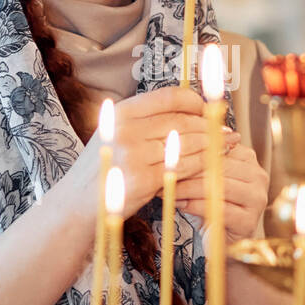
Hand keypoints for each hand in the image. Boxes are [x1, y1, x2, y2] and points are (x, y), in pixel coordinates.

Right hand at [68, 85, 240, 222]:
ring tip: (229, 147)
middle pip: (182, 121)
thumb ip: (143, 123)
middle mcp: (127, 129)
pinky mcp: (143, 180)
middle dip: (210, 127)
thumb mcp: (114, 137)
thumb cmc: (101, 174)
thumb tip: (186, 113)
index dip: (195, 102)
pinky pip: (184, 168)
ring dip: (213, 146)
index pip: (169, 97)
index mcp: (121, 113)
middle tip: (230, 132)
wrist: (75, 208)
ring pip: (187, 145)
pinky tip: (214, 167)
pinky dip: (203, 167)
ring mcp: (134, 154)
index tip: (210, 111)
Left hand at [173, 142, 269, 242]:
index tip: (170, 156)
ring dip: (189, 188)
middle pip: (219, 167)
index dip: (193, 153)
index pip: (219, 149)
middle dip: (190, 170)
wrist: (221, 239)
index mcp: (248, 159)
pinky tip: (180, 204)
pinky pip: (219, 209)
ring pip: (219, 187)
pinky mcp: (249, 221)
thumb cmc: (211, 205)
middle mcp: (258, 176)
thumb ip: (196, 163)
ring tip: (170, 189)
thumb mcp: (204, 178)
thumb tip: (173, 152)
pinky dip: (196, 206)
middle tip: (166, 172)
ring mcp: (257, 199)